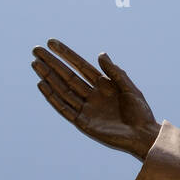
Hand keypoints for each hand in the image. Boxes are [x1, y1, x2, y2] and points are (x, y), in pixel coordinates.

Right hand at [31, 39, 159, 159]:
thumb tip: (101, 54)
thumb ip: (115, 73)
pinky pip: (64, 108)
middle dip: (52, 63)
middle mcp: (92, 95)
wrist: (143, 136)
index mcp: (103, 86)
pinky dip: (52, 97)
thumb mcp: (129, 89)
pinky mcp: (83, 122)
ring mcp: (86, 109)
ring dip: (48, 77)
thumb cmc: (141, 113)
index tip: (51, 42)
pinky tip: (42, 84)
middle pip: (67, 76)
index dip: (66, 54)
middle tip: (36, 50)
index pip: (80, 66)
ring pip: (62, 90)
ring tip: (35, 64)